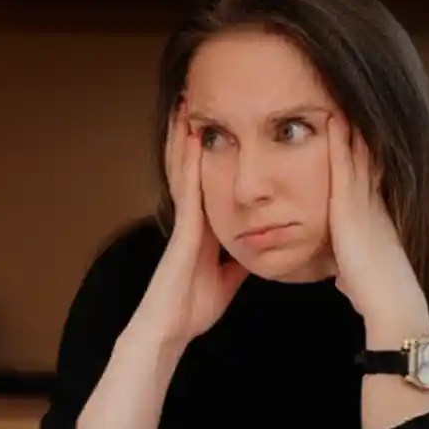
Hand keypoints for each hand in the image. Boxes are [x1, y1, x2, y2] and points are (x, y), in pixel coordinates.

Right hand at [129, 101, 248, 349]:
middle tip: (195, 99)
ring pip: (184, 168)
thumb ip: (237, 262)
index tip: (216, 126)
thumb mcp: (227, 279)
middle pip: (190, 166)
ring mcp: (184, 221)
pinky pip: (188, 188)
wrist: (171, 328)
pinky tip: (195, 139)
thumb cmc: (192, 308)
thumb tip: (257, 252)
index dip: (209, 154)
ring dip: (185, 136)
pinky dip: (190, 162)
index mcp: (202, 228)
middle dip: (192, 135)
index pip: (206, 181)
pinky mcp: (184, 228)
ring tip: (188, 105)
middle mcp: (190, 218)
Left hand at [326, 113, 428, 347]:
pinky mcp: (351, 208)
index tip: (355, 128)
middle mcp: (374, 203)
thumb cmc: (373, 295)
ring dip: (349, 125)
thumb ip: (349, 270)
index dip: (362, 151)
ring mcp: (364, 203)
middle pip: (365, 156)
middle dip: (358, 129)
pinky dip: (338, 141)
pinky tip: (332, 118)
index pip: (367, 176)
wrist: (390, 302)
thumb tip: (342, 278)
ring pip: (357, 154)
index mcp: (375, 217)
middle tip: (351, 98)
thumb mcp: (358, 276)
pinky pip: (343, 166)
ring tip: (340, 95)